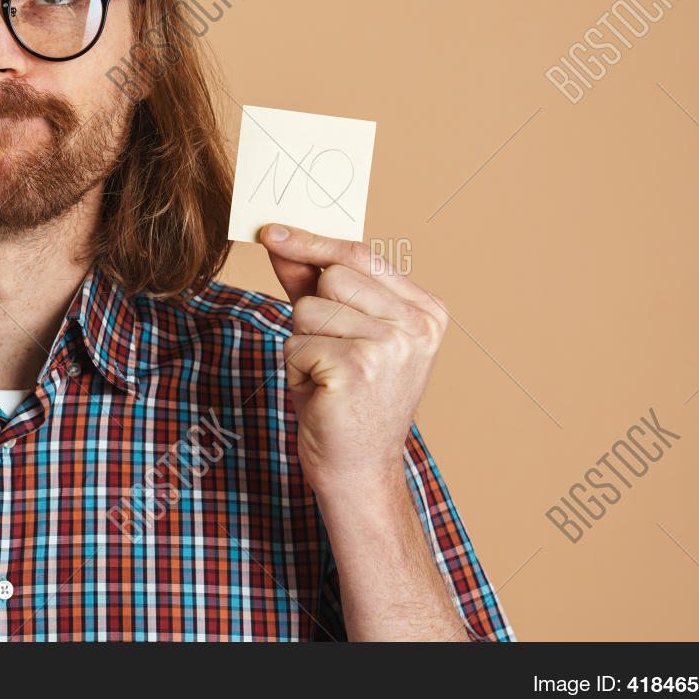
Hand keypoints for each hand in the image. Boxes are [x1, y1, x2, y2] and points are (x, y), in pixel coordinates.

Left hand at [261, 223, 448, 493]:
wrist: (357, 467)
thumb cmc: (346, 398)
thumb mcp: (335, 331)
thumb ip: (311, 282)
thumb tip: (279, 238)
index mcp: (425, 310)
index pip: (361, 255)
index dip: (313, 243)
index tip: (272, 231)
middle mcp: (417, 325)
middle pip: (331, 277)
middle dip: (312, 311)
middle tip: (330, 354)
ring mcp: (390, 347)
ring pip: (309, 308)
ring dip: (303, 343)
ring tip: (326, 376)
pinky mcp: (356, 367)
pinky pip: (297, 342)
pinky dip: (296, 367)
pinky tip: (322, 392)